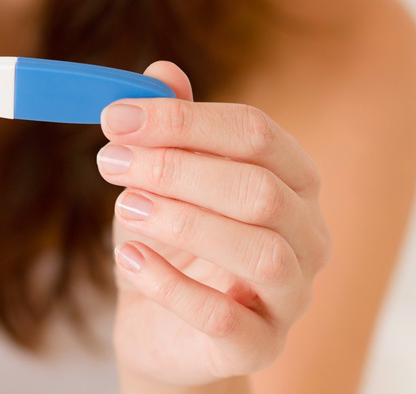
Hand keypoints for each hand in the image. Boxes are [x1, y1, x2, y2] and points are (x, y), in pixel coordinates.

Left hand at [97, 62, 330, 386]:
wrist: (161, 328)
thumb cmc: (168, 242)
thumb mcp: (161, 178)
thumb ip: (168, 127)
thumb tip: (161, 70)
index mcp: (290, 179)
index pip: (254, 133)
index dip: (182, 119)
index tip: (114, 117)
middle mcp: (307, 235)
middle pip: (260, 189)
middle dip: (176, 168)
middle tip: (109, 161)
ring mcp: (291, 295)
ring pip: (259, 251)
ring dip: (182, 221)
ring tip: (126, 208)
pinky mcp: (260, 345)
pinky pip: (225, 318)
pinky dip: (170, 285)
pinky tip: (129, 259)